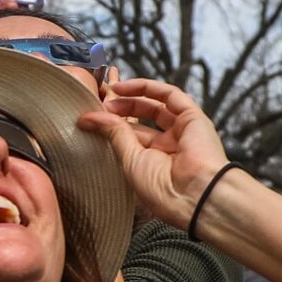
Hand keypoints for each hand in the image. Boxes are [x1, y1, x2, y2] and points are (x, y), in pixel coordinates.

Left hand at [78, 77, 231, 226]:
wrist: (194, 194)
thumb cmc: (162, 189)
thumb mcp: (130, 160)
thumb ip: (113, 134)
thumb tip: (87, 118)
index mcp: (153, 163)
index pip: (129, 137)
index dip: (110, 125)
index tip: (89, 118)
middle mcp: (168, 146)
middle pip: (142, 120)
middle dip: (119, 110)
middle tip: (99, 104)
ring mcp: (182, 131)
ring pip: (156, 105)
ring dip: (131, 97)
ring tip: (109, 92)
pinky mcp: (194, 118)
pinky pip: (171, 96)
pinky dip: (148, 87)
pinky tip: (125, 86)